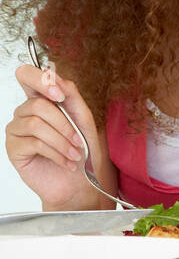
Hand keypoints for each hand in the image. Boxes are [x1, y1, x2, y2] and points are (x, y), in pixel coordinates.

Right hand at [5, 64, 107, 208]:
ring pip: (35, 124)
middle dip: (64, 124)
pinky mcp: (14, 148)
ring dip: (62, 141)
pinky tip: (66, 162)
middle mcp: (25, 113)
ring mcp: (16, 130)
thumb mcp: (84, 120)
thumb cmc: (82, 151)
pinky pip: (33, 143)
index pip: (27, 75)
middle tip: (79, 141)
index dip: (40, 80)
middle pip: (38, 104)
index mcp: (41, 100)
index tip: (60, 96)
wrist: (79, 183)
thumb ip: (71, 96)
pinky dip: (56, 153)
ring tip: (75, 154)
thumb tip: (56, 78)